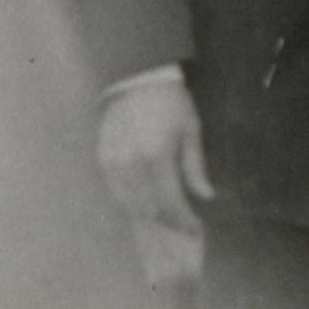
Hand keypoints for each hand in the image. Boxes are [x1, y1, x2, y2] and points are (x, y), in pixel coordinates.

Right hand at [96, 74, 209, 279]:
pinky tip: (148, 203)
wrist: (136, 78)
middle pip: (148, 208)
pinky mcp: (102, 159)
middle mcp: (131, 163)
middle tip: (184, 227)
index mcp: (157, 155)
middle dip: (168, 222)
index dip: (183, 220)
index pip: (170, 202)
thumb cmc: (171, 102)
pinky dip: (133, 203)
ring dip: (150, 216)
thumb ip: (195, 167)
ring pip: (130, 204)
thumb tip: (206, 196)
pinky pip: (116, 192)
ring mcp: (113, 162)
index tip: (195, 229)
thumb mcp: (191, 130)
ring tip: (168, 219)